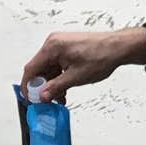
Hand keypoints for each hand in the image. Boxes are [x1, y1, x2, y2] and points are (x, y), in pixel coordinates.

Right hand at [21, 27, 145, 100]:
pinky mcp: (68, 48)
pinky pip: (57, 64)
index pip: (31, 69)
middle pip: (39, 68)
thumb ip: (56, 87)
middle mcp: (54, 43)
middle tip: (47, 101)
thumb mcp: (75, 77)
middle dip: (43, 86)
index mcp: (52, 47)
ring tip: (61, 97)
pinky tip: (65, 89)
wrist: (117, 48)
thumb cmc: (100, 56)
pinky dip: (59, 77)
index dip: (28, 86)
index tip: (29, 99)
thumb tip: (42, 96)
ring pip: (49, 68)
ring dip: (53, 83)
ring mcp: (61, 44)